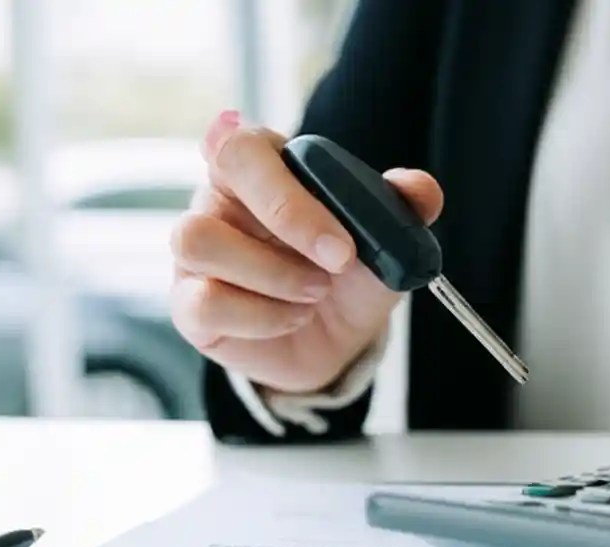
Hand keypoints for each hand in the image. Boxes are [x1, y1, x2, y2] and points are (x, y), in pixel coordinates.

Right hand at [170, 111, 443, 393]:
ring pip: (199, 241)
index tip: (340, 235)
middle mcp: (219, 200)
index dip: (286, 183)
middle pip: (218, 177)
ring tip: (315, 293)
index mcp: (262, 167)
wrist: (335, 341)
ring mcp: (196, 252)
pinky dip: (262, 317)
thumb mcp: (383, 242)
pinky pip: (205, 302)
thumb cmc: (346, 275)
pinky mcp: (189, 304)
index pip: (244, 143)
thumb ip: (402, 207)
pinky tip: (293, 318)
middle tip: (341, 261)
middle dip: (287, 217)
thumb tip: (420, 190)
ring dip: (272, 274)